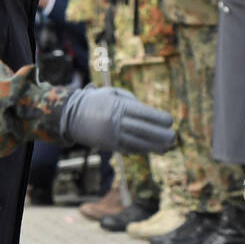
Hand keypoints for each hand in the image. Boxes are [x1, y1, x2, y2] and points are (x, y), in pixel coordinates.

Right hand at [60, 86, 175, 152]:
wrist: (71, 114)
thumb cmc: (97, 100)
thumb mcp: (113, 94)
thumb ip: (132, 102)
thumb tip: (151, 114)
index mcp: (118, 107)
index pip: (142, 114)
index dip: (158, 118)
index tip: (170, 121)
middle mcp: (115, 122)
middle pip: (142, 130)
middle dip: (160, 135)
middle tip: (173, 137)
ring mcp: (111, 135)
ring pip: (137, 143)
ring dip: (154, 146)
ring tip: (167, 147)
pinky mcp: (109, 145)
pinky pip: (128, 148)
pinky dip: (142, 149)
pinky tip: (153, 149)